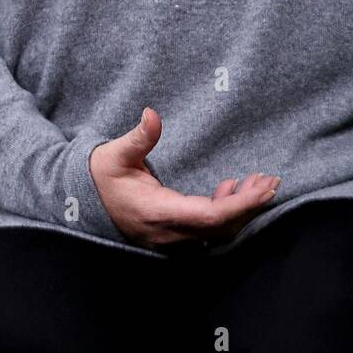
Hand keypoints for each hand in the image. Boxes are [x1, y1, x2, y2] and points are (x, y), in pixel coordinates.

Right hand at [88, 108, 281, 249]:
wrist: (81, 204)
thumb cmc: (100, 177)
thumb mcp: (115, 154)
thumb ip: (138, 138)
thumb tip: (152, 114)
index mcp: (158, 213)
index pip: (210, 217)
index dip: (240, 205)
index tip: (263, 188)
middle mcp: (169, 232)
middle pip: (221, 228)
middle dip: (250, 205)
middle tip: (272, 181)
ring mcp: (171, 238)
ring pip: (217, 232)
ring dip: (241, 209)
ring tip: (259, 182)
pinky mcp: (173, 235)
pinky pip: (207, 230)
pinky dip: (225, 212)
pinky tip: (230, 188)